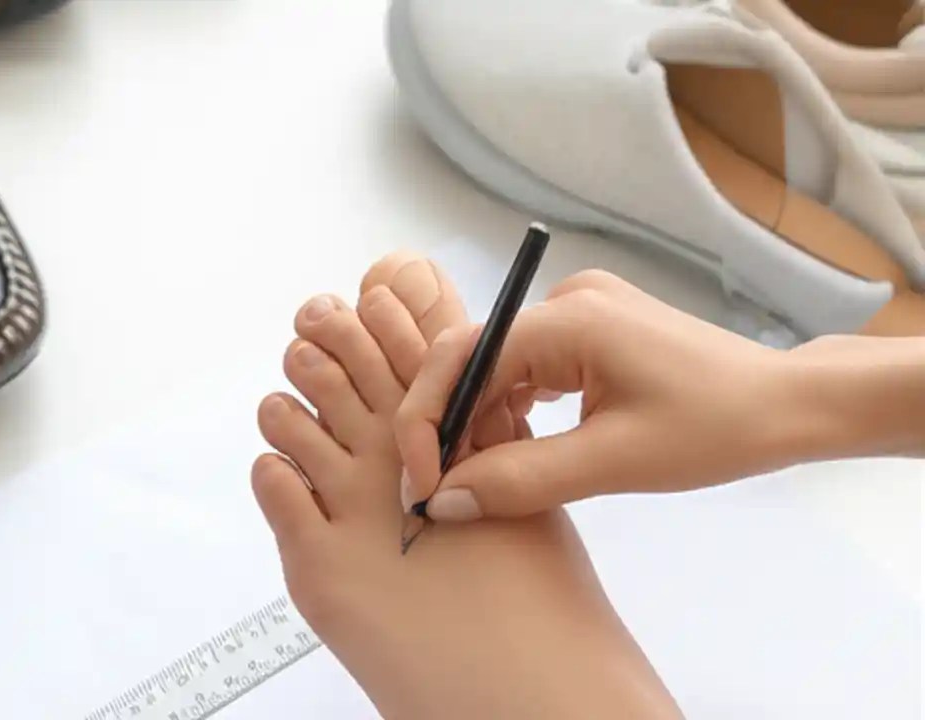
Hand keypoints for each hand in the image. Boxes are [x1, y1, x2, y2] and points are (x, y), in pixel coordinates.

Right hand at [395, 270, 857, 519]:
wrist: (791, 405)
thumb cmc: (716, 428)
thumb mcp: (613, 462)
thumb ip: (520, 480)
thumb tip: (444, 504)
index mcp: (567, 318)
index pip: (460, 359)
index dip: (426, 421)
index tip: (421, 484)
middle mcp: (565, 301)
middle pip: (472, 362)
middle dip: (451, 428)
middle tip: (445, 496)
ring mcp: (580, 313)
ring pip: (498, 370)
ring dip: (482, 426)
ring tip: (483, 482)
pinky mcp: (593, 333)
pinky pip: (527, 371)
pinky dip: (513, 414)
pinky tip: (517, 453)